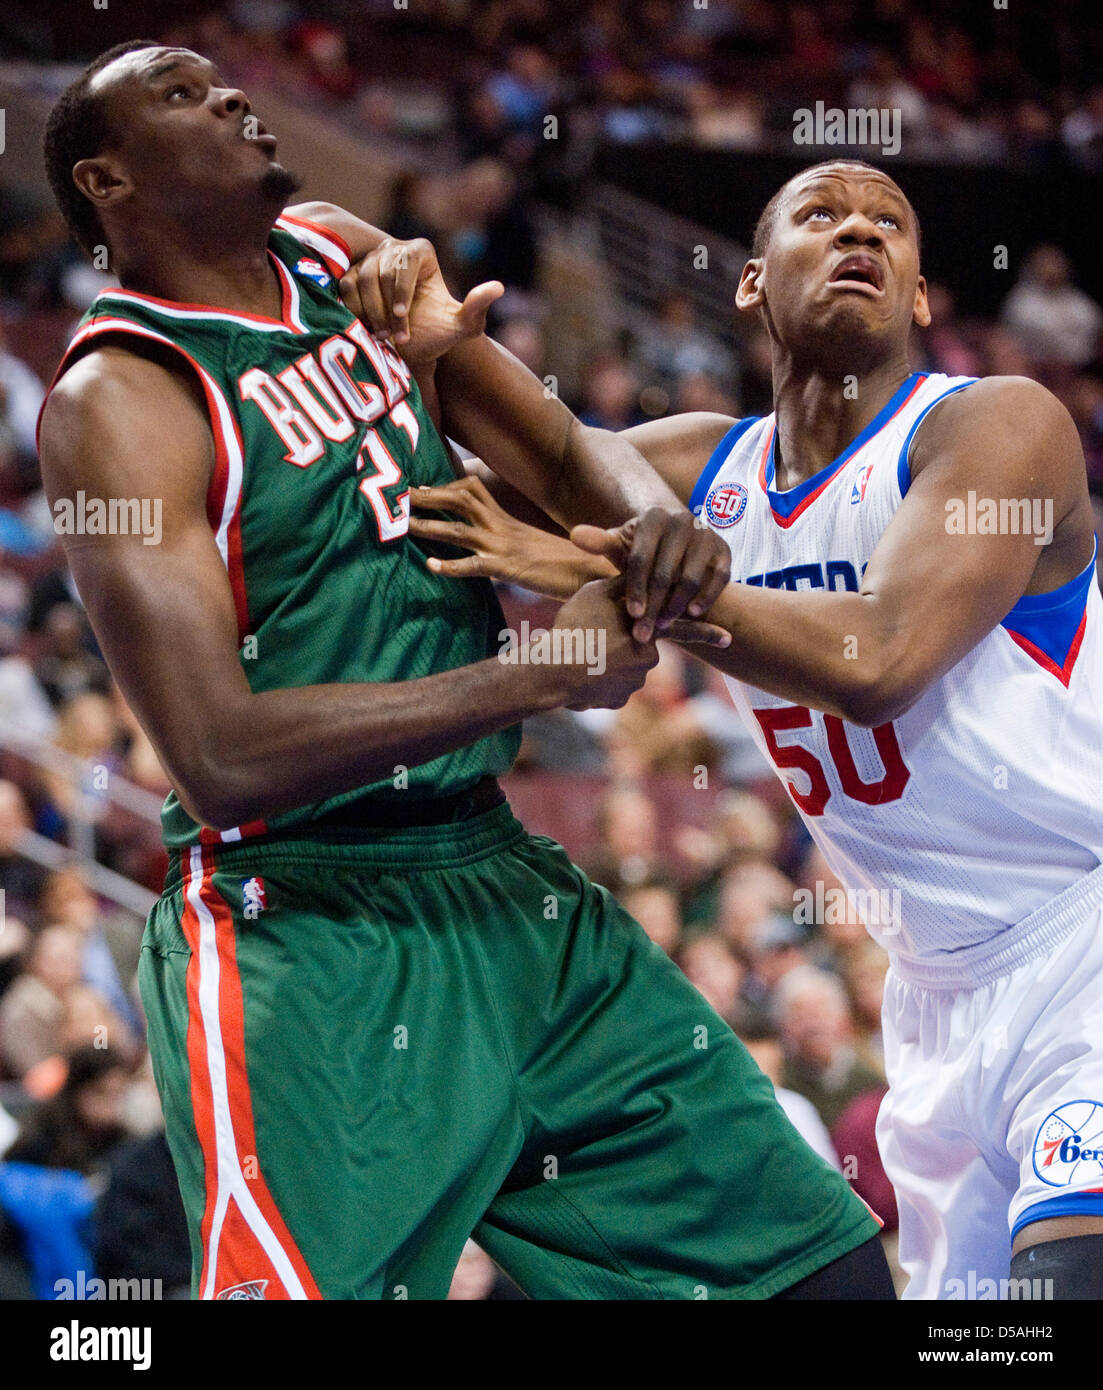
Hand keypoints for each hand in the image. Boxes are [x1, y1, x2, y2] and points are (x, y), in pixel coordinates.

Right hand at [339, 236, 502, 365]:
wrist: (410, 348)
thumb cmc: (437, 334)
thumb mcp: (462, 326)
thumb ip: (477, 308)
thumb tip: (498, 288)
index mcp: (422, 252)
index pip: (407, 261)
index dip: (402, 290)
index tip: (403, 318)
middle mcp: (393, 249)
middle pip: (380, 271)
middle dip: (386, 308)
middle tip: (393, 336)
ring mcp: (369, 260)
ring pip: (361, 279)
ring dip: (370, 311)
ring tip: (382, 336)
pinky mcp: (350, 274)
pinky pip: (345, 287)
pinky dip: (354, 309)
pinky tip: (365, 328)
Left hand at [409, 474, 614, 598]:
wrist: (596, 570)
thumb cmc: (567, 561)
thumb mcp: (536, 544)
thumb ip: (515, 540)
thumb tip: (502, 546)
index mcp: (508, 519)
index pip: (471, 489)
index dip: (443, 485)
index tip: (421, 487)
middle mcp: (503, 527)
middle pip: (460, 498)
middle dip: (428, 496)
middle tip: (400, 497)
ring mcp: (504, 546)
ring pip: (458, 530)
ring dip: (428, 527)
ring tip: (402, 526)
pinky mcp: (509, 568)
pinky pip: (473, 565)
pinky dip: (449, 565)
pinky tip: (430, 567)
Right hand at [547, 576, 730, 710]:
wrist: (554, 669)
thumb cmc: (574, 626)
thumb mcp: (596, 593)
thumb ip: (624, 585)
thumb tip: (639, 572)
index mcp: (648, 630)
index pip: (683, 629)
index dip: (707, 634)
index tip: (730, 640)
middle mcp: (648, 659)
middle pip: (641, 650)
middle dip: (622, 647)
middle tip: (594, 641)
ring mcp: (635, 683)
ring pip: (625, 670)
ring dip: (607, 664)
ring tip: (582, 655)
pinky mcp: (619, 701)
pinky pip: (613, 688)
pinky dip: (599, 681)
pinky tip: (581, 673)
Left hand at [570, 508, 731, 643]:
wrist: (680, 544)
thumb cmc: (644, 551)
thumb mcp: (622, 547)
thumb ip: (601, 543)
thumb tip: (575, 535)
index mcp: (653, 517)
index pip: (641, 559)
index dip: (635, 589)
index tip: (631, 615)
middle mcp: (683, 520)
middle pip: (666, 573)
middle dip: (654, 607)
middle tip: (644, 632)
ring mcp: (706, 534)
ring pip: (691, 579)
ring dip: (677, 607)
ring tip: (664, 626)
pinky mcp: (725, 550)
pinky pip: (719, 580)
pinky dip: (706, 598)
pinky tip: (692, 615)